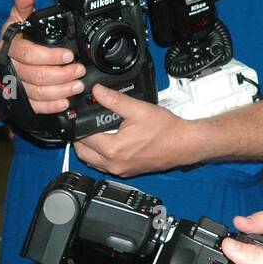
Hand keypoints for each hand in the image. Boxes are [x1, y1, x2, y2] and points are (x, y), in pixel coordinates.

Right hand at [1, 0, 85, 114]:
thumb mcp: (17, 19)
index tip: (68, 54)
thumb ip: (24, 4)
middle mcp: (13, 68)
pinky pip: (35, 107)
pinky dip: (51, 106)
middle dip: (61, 74)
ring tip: (77, 85)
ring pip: (37, 92)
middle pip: (36, 75)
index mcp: (11, 47)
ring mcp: (17, 86)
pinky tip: (65, 102)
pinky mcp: (22, 100)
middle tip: (79, 70)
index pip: (28, 54)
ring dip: (60, 90)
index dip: (50, 56)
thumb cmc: (14, 40)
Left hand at [73, 84, 195, 177]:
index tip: (79, 115)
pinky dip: (100, 156)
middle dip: (80, 138)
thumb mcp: (138, 109)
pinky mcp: (127, 172)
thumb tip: (98, 92)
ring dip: (88, 149)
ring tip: (93, 132)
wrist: (184, 144)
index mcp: (114, 149)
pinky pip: (105, 166)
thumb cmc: (166, 130)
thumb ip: (115, 100)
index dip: (79, 124)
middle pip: (83, 153)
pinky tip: (108, 142)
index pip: (84, 137)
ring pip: (93, 162)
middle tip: (82, 124)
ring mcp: (121, 170)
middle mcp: (115, 164)